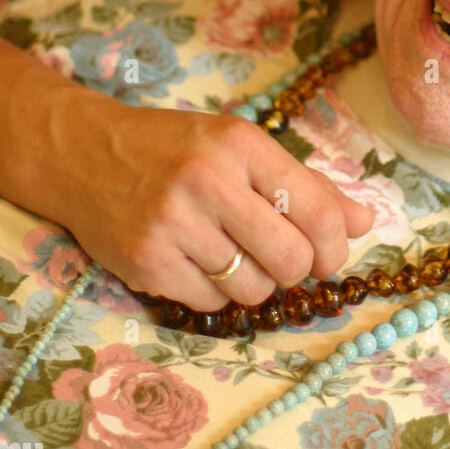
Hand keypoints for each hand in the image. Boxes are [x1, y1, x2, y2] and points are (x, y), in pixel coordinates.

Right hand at [54, 94, 374, 310]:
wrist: (84, 153)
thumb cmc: (175, 149)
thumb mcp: (240, 147)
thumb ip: (305, 185)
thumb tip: (365, 222)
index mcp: (242, 144)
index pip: (318, 211)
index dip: (335, 245)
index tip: (329, 254)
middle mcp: (209, 181)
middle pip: (291, 260)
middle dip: (297, 270)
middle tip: (282, 259)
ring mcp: (173, 224)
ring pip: (253, 289)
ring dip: (255, 283)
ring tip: (233, 255)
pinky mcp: (146, 263)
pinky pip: (210, 304)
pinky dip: (215, 293)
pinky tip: (198, 262)